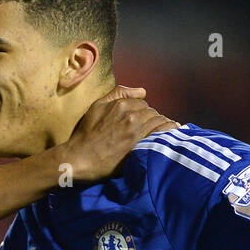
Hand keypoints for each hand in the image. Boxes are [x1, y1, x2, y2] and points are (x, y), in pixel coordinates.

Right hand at [63, 86, 178, 181]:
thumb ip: (118, 93)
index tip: (139, 120)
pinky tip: (169, 134)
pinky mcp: (141, 145)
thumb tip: (142, 91)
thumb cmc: (86, 134)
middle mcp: (131, 115)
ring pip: (158, 121)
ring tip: (159, 132)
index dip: (141, 111)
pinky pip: (162, 132)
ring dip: (160, 125)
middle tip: (147, 129)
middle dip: (150, 118)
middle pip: (151, 112)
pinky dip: (168, 131)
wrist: (80, 158)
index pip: (142, 103)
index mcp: (121, 104)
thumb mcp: (97, 106)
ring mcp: (137, 131)